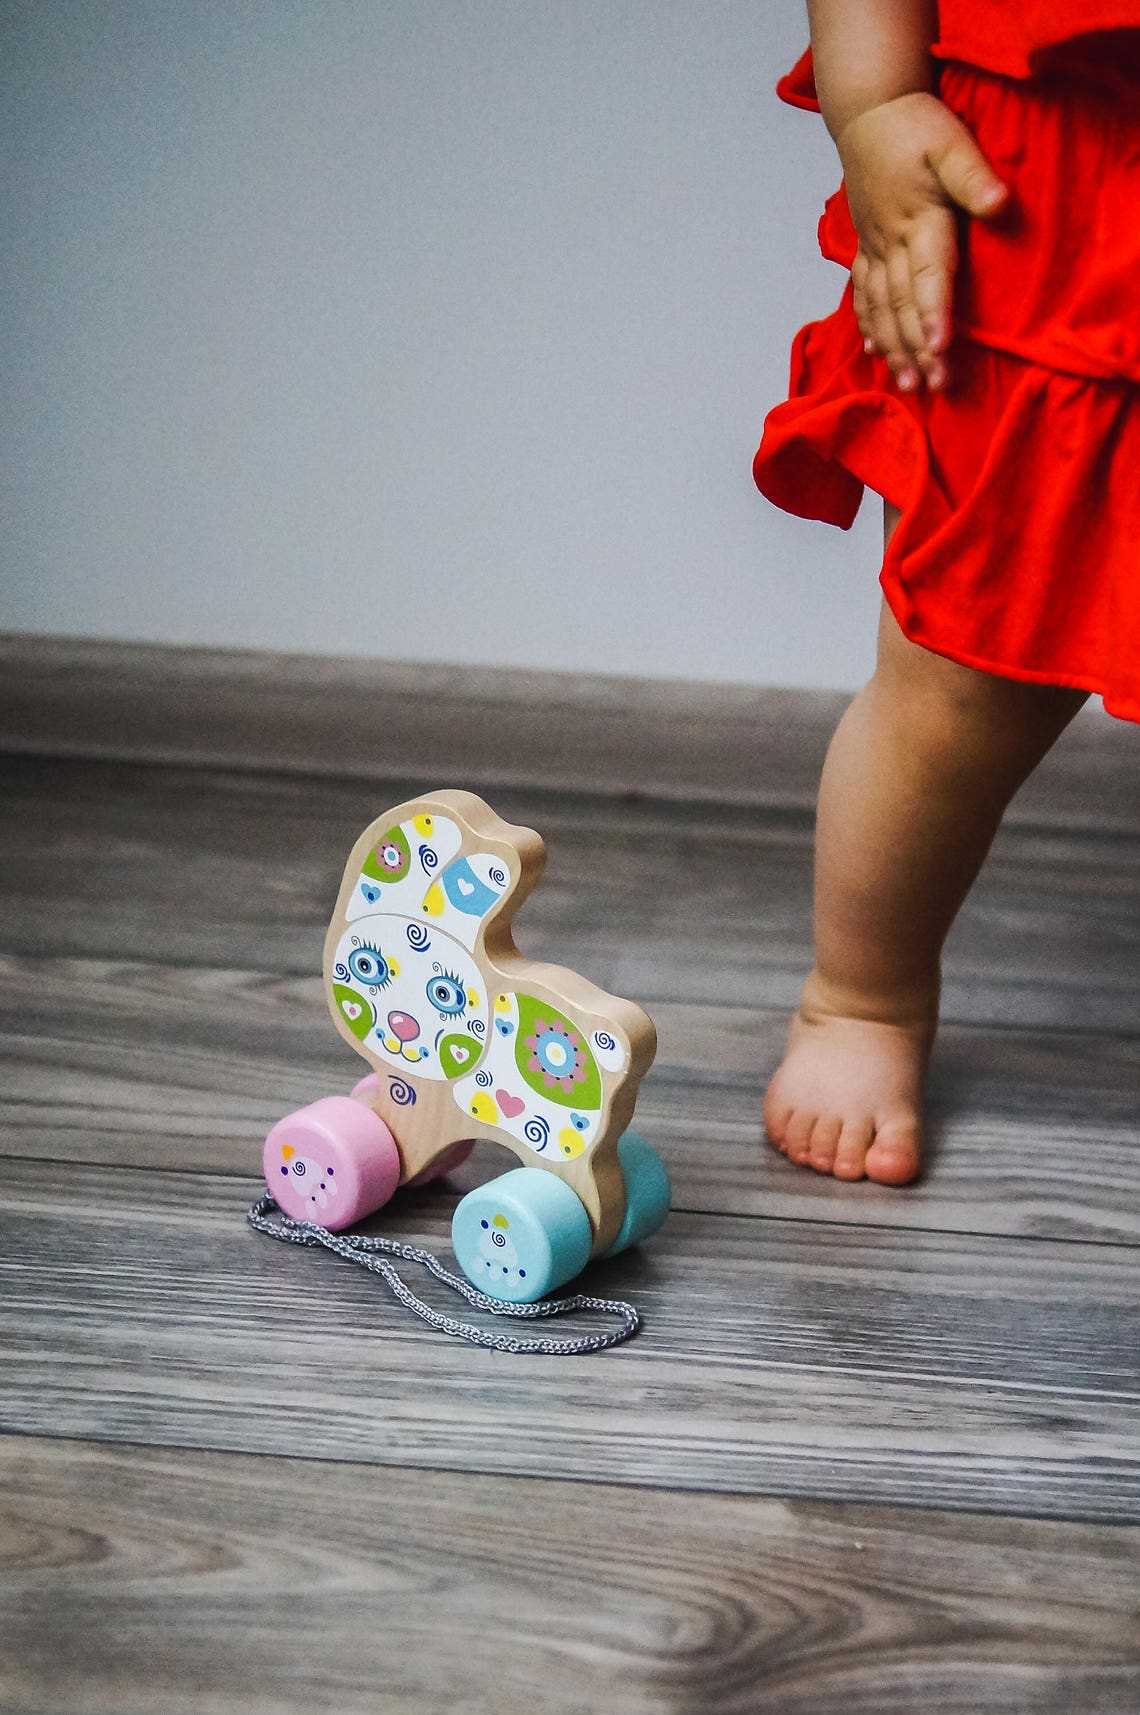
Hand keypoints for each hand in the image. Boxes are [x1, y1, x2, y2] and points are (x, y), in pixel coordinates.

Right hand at [837, 91, 1007, 390]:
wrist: (868, 115)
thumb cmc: (915, 127)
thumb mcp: (950, 142)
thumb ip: (972, 175)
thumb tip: (1000, 204)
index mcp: (919, 220)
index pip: (928, 274)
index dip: (932, 313)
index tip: (939, 347)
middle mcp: (893, 242)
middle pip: (904, 304)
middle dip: (916, 348)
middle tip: (931, 386)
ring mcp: (876, 248)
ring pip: (881, 308)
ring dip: (893, 348)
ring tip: (905, 384)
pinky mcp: (866, 247)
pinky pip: (863, 294)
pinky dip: (868, 325)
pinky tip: (873, 351)